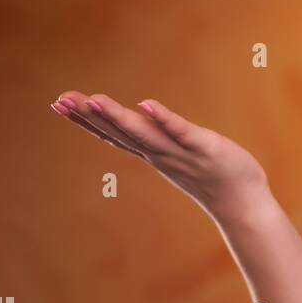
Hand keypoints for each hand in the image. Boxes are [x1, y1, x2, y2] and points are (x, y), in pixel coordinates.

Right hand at [50, 91, 268, 224]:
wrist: (243, 202)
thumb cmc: (213, 175)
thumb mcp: (177, 155)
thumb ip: (158, 139)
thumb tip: (139, 119)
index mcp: (153, 152)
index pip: (114, 134)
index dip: (86, 120)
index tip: (58, 104)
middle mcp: (160, 153)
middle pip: (120, 132)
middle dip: (89, 116)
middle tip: (59, 100)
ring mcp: (181, 152)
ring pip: (144, 134)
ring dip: (118, 117)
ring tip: (94, 99)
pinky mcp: (205, 147)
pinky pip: (182, 132)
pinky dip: (164, 119)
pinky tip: (147, 104)